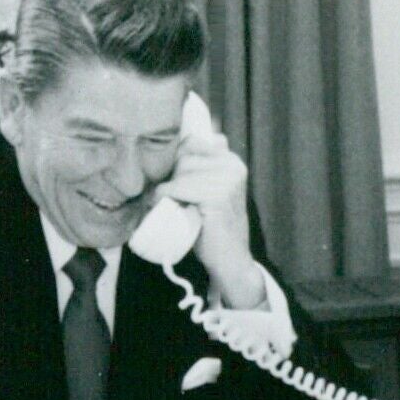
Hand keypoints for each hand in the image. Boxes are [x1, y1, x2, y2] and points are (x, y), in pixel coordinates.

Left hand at [155, 122, 265, 309]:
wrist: (230, 259)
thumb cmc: (212, 224)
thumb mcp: (210, 188)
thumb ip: (201, 166)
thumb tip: (179, 140)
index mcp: (232, 161)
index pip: (193, 141)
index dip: (177, 159)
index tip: (176, 180)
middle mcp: (233, 166)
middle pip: (183, 156)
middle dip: (172, 177)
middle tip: (175, 198)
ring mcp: (227, 180)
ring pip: (179, 172)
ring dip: (168, 189)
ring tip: (174, 205)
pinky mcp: (217, 196)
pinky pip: (178, 187)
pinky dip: (166, 198)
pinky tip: (171, 209)